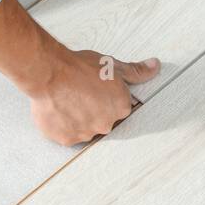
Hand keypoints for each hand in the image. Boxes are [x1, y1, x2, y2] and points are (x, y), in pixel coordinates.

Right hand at [0, 0, 158, 145]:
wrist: (50, 73)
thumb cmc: (79, 67)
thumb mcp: (112, 64)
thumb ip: (136, 71)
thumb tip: (154, 66)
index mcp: (121, 108)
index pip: (118, 107)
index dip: (106, 97)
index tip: (95, 89)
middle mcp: (106, 125)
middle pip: (102, 120)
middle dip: (93, 109)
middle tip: (80, 92)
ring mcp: (85, 134)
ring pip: (84, 128)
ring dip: (77, 117)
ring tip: (67, 99)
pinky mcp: (66, 139)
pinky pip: (66, 135)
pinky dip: (62, 124)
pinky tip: (58, 108)